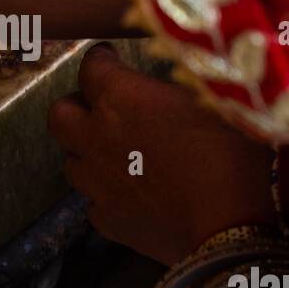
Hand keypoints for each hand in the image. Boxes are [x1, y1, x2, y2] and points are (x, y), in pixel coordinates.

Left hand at [47, 44, 276, 266]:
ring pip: (71, 159)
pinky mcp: (105, 220)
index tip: (111, 59)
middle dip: (76, 106)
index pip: (91, 66)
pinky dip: (106, 194)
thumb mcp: (214, 103)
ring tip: (116, 153)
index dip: (102, 59)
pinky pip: (93, 200)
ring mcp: (96, 182)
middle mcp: (96, 137)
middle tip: (102, 108)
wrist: (226, 228)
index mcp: (119, 98)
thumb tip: (172, 83)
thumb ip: (180, 89)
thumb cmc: (229, 156)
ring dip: (87, 151)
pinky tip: (131, 193)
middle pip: (59, 114)